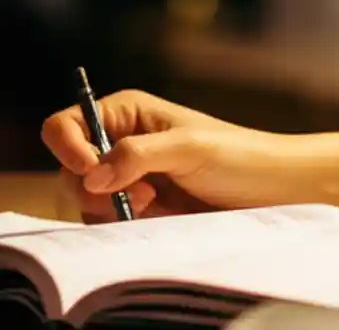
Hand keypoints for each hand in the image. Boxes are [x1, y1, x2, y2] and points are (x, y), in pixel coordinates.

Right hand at [41, 90, 294, 222]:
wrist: (273, 191)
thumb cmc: (238, 156)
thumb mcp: (189, 147)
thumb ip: (136, 155)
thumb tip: (91, 175)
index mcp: (125, 113)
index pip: (65, 125)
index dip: (68, 148)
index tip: (91, 171)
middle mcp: (119, 142)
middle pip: (68, 169)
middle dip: (93, 187)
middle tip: (140, 194)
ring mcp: (127, 179)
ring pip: (84, 200)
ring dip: (109, 208)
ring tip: (152, 204)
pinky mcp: (139, 210)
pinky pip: (105, 222)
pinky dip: (120, 225)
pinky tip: (155, 216)